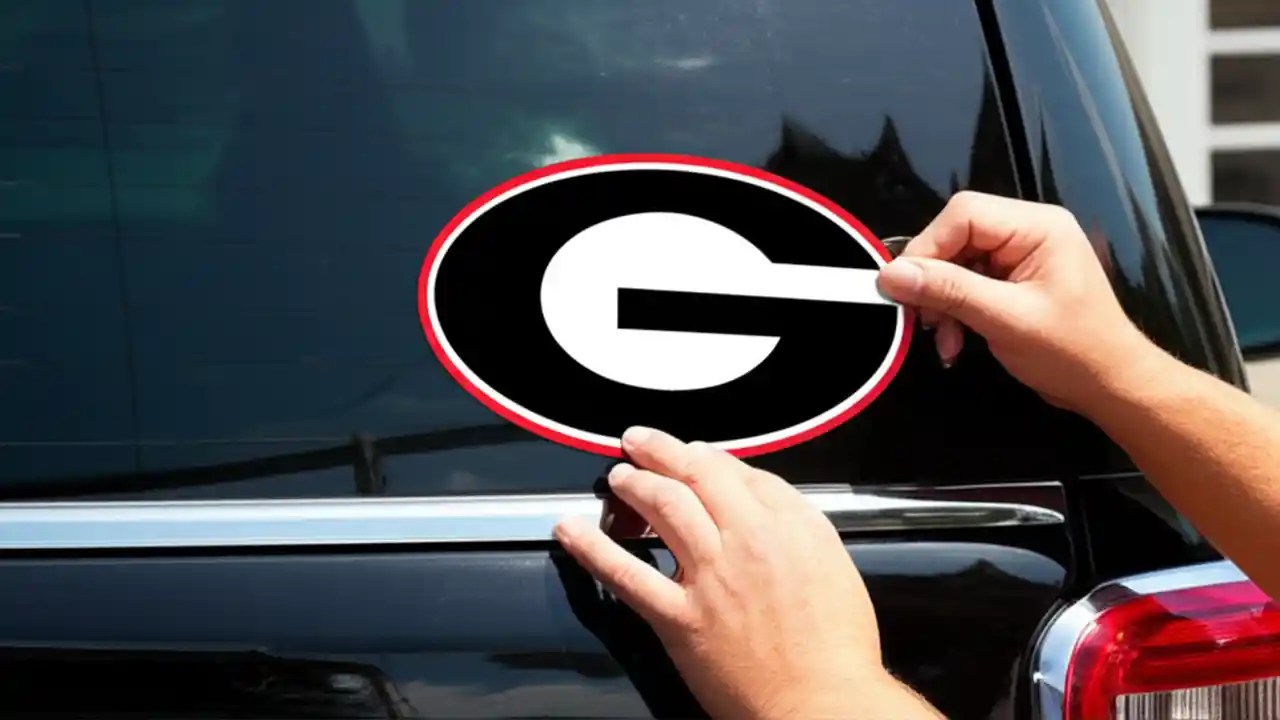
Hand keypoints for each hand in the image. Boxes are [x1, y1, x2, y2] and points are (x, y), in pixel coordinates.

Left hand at [553, 427, 940, 719]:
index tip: (695, 454)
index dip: (709, 457)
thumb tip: (765, 503)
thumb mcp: (834, 567)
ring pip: (662, 507)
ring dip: (634, 483)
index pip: (739, 472)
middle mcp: (747, 540)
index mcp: (791, 526)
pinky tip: (570, 530)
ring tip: (619, 476)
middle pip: (696, 475)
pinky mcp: (680, 617)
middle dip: (661, 451)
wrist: (823, 703)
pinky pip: (626, 574)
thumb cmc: (836, 648)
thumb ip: (799, 527)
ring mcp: (709, 577)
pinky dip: (592, 548)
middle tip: (640, 442)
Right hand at [877, 191, 1157, 414]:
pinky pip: (965, 284)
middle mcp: (1028, 232)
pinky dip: (953, 312)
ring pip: (955, 263)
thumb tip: (894, 274)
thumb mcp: (1006, 319)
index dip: (928, 247)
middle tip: (921, 316)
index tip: (903, 285)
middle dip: (934, 280)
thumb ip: (949, 291)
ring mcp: (1019, 256)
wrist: (1108, 385)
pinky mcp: (1010, 281)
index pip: (964, 214)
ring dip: (941, 302)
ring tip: (944, 337)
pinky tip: (954, 339)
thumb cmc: (1074, 352)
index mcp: (1039, 227)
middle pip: (956, 237)